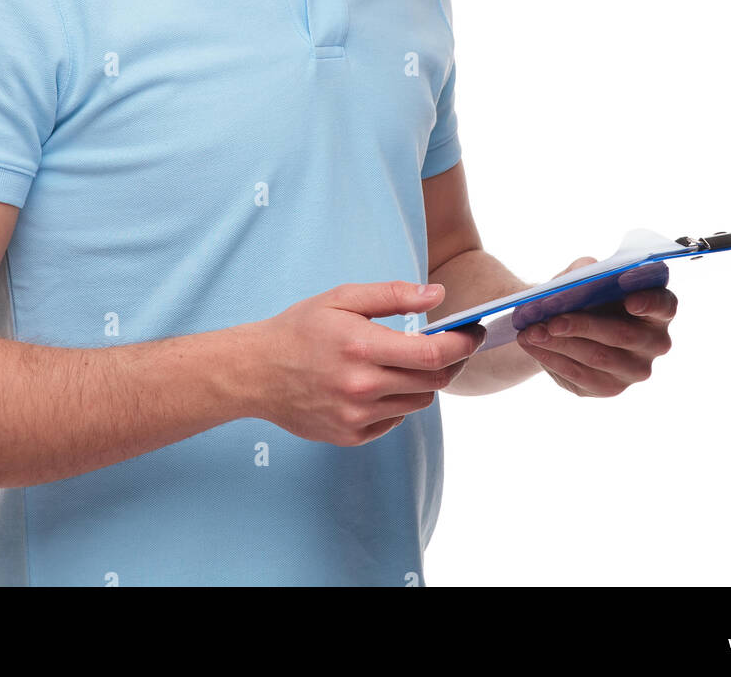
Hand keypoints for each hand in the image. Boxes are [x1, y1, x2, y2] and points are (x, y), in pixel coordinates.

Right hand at [246, 281, 483, 444]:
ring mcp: (357, 416)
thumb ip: (393, 295)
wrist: (256, 372)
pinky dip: (397, 401)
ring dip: (422, 381)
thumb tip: (437, 295)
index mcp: (362, 347)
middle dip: (451, 361)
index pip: (433, 353)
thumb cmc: (299, 329)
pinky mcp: (351, 436)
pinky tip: (375, 384)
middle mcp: (363, 387)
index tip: (474, 332)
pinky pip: (395, 420)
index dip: (463, 343)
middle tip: (450, 344)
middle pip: (434, 381)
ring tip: (401, 361)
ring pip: (419, 402)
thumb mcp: (342, 298)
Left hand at [515, 257, 675, 396]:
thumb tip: (582, 276)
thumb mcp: (584, 276)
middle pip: (623, 335)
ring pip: (597, 357)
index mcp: (657, 309)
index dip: (649, 303)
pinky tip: (532, 346)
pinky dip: (552, 359)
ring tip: (531, 332)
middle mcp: (655, 342)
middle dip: (583, 326)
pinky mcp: (611, 387)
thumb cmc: (583, 295)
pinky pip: (581, 376)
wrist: (565, 324)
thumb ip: (587, 272)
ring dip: (560, 344)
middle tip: (552, 321)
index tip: (630, 299)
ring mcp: (635, 369)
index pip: (664, 306)